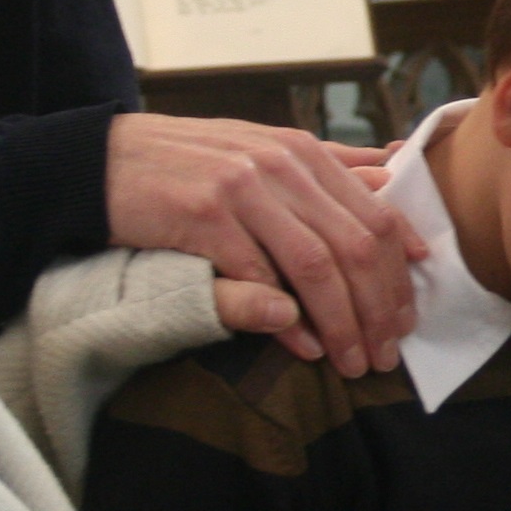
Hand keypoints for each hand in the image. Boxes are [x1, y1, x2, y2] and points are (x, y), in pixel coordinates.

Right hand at [106, 115, 422, 376]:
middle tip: (386, 353)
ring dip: (342, 322)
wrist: (102, 160)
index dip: (398, 271)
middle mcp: (281, 165)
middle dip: (379, 307)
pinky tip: (302, 347)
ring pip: (317, 265)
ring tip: (353, 361)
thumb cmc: (188, 162)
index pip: (375, 214)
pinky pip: (259, 277)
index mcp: (302, 152)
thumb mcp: (261, 149)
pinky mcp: (204, 217)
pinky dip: (287, 319)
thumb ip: (326, 164)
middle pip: (355, 245)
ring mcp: (243, 189)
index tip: (408, 315)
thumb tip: (392, 175)